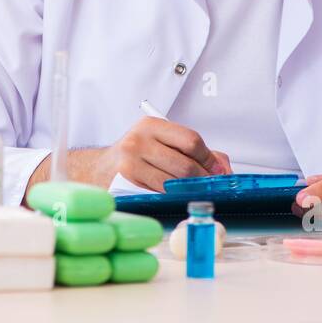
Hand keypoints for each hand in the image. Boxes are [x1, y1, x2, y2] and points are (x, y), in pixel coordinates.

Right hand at [23, 117, 230, 196]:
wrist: (98, 170)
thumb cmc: (135, 156)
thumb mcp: (160, 144)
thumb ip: (194, 151)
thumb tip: (223, 167)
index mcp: (152, 124)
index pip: (191, 140)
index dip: (209, 159)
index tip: (218, 171)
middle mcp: (140, 139)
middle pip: (185, 164)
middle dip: (204, 179)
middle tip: (212, 187)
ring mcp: (131, 160)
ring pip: (174, 182)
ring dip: (191, 191)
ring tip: (197, 194)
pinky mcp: (126, 180)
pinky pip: (160, 193)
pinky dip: (174, 198)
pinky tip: (178, 198)